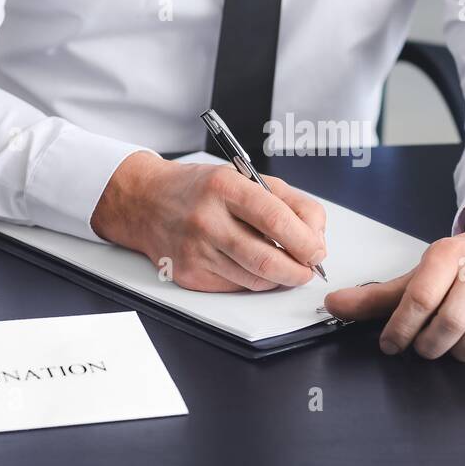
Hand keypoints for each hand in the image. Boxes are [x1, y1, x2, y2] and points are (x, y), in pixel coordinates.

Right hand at [90, 152, 326, 291]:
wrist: (146, 202)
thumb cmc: (203, 189)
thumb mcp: (248, 178)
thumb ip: (290, 202)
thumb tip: (316, 236)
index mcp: (224, 187)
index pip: (275, 219)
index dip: (304, 241)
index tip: (317, 250)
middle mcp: (206, 220)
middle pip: (266, 259)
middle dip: (298, 271)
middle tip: (308, 269)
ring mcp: (195, 251)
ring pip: (255, 280)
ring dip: (279, 278)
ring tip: (285, 266)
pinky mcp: (189, 276)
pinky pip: (236, 287)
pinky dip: (254, 281)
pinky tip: (251, 265)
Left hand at [324, 194, 464, 360]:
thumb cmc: (463, 262)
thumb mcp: (420, 273)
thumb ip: (376, 296)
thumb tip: (333, 306)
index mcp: (449, 254)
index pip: (419, 298)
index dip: (400, 329)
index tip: (390, 344)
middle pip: (450, 323)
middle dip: (428, 345)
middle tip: (421, 346)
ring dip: (459, 350)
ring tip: (450, 342)